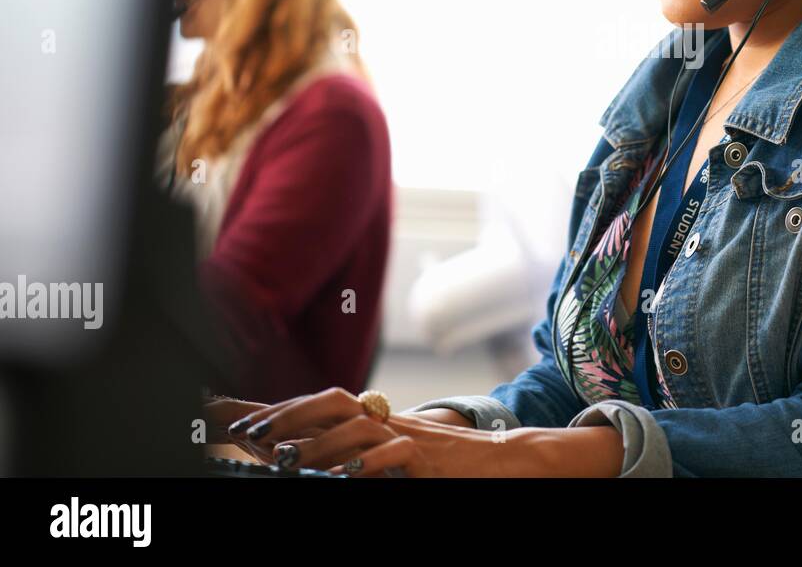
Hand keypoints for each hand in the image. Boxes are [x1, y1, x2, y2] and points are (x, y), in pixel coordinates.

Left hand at [230, 387, 518, 475]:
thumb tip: (297, 454)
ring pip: (356, 427)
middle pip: (330, 401)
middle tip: (247, 434)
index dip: (271, 408)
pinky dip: (370, 462)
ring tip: (287, 462)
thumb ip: (351, 450)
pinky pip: (395, 454)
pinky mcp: (427, 457)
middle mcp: (384, 420)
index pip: (314, 405)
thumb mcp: (392, 451)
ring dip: (319, 444)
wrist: (502, 460)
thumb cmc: (444, 463)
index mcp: (371, 420)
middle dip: (287, 414)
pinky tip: (348, 475)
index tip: (225, 414)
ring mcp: (406, 435)